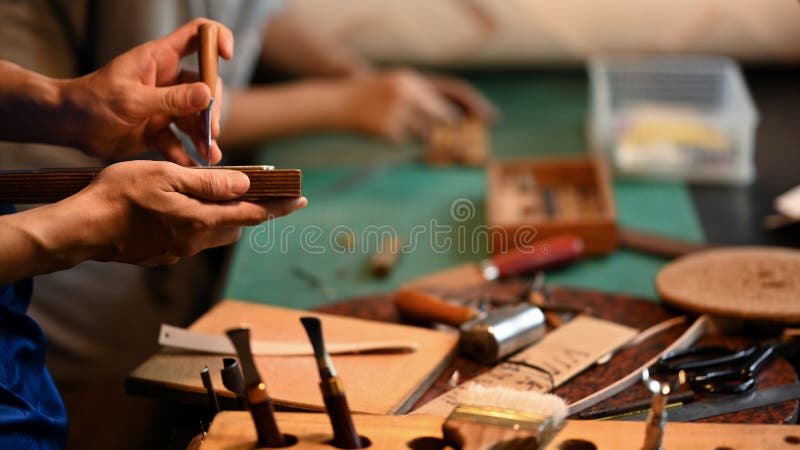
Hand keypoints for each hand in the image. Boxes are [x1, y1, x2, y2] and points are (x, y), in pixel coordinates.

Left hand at [61, 19, 233, 165]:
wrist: (69, 127)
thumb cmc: (92, 102)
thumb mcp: (132, 99)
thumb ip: (171, 99)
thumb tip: (208, 94)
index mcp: (160, 59)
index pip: (198, 35)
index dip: (217, 39)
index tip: (227, 56)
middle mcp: (168, 80)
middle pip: (206, 87)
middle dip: (212, 110)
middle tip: (210, 132)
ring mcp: (165, 105)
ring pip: (196, 117)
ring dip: (204, 136)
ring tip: (210, 155)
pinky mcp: (159, 129)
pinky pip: (180, 140)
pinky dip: (186, 153)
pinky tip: (191, 165)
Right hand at [67, 161, 305, 264]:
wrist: (82, 229)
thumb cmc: (119, 195)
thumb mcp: (166, 176)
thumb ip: (208, 183)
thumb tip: (244, 186)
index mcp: (200, 220)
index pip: (252, 214)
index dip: (278, 206)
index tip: (300, 200)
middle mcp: (195, 241)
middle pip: (236, 227)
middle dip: (252, 212)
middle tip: (263, 196)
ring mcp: (177, 252)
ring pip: (214, 235)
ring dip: (224, 219)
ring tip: (220, 198)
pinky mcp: (161, 255)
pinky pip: (191, 240)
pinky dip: (199, 224)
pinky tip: (184, 210)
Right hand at [337, 69, 496, 141]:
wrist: (337, 103)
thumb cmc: (372, 96)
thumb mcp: (399, 87)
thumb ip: (424, 98)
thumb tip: (455, 119)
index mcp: (413, 79)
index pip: (453, 91)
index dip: (475, 105)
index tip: (491, 118)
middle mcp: (408, 92)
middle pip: (442, 117)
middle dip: (452, 132)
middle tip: (462, 145)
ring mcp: (397, 111)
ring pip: (424, 132)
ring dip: (418, 136)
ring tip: (399, 127)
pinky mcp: (388, 130)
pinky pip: (404, 141)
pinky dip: (397, 139)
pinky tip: (381, 130)